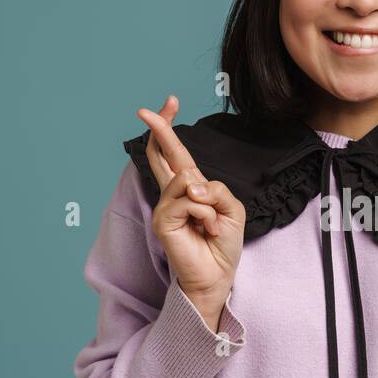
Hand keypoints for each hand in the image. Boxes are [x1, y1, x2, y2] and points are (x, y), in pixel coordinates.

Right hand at [137, 95, 245, 331]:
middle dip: (159, 129)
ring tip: (211, 224)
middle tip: (146, 108)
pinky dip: (206, 215)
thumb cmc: (223, 243)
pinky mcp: (163, 221)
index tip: (170, 102)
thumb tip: (190, 187)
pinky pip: (189, 202)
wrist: (217, 275)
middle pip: (161, 153)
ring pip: (186, 180)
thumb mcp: (231, 208)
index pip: (176, 153)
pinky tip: (206, 231)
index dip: (170, 128)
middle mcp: (173, 194)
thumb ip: (215, 189)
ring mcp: (165, 207)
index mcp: (189, 187)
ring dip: (209, 202)